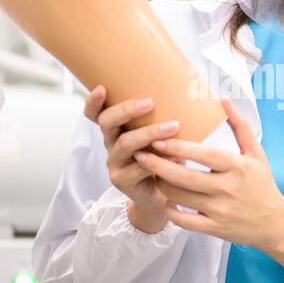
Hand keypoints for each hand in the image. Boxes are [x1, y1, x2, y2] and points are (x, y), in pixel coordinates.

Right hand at [83, 85, 182, 233]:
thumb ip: (163, 117)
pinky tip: (177, 156)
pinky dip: (159, 160)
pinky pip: (139, 168)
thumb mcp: (159, 135)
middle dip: (127, 110)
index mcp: (115, 130)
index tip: (101, 87)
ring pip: (125, 144)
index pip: (96, 113)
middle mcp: (110, 144)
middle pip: (107, 122)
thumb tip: (190, 91)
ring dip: (150, 133)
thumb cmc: (164, 157)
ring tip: (173, 126)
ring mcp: (114, 163)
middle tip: (150, 102)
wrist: (162, 195)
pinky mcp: (123, 181)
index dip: (94, 101)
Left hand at [133, 98, 283, 273]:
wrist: (275, 223)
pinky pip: (185, 221)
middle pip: (185, 177)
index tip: (157, 138)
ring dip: (161, 185)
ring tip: (150, 173)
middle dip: (158, 165)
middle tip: (140, 153)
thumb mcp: (256, 154)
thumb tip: (224, 99)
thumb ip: (240, 126)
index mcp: (238, 167)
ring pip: (181, 198)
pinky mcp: (216, 229)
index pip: (203, 154)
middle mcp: (228, 189)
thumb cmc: (263, 184)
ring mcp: (221, 211)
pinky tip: (163, 200)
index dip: (179, 147)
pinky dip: (171, 211)